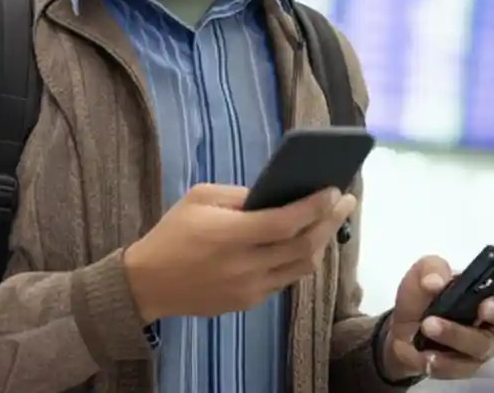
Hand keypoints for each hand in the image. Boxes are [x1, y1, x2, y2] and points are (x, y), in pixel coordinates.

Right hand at [123, 183, 356, 322]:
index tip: (334, 190)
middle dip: (328, 222)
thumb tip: (276, 194)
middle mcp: (245, 266)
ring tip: (328, 221)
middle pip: (303, 246)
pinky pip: (285, 279)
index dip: (314, 208)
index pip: (285, 223)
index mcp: (229, 236)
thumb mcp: (198, 199)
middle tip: (344, 202)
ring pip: (301, 267)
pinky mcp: (249, 302)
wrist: (149, 283)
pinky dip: (298, 259)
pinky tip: (303, 242)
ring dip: (320, 243)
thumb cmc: (172, 233)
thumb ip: (238, 196)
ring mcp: (250, 289)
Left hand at [381, 243, 493, 379]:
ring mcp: (482, 345)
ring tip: (428, 325)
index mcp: (488, 290)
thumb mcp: (422, 274)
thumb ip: (431, 270)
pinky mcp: (465, 367)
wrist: (397, 330)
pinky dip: (441, 361)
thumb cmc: (422, 297)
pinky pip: (460, 368)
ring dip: (455, 334)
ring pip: (481, 344)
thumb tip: (435, 282)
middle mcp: (493, 318)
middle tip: (482, 306)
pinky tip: (426, 356)